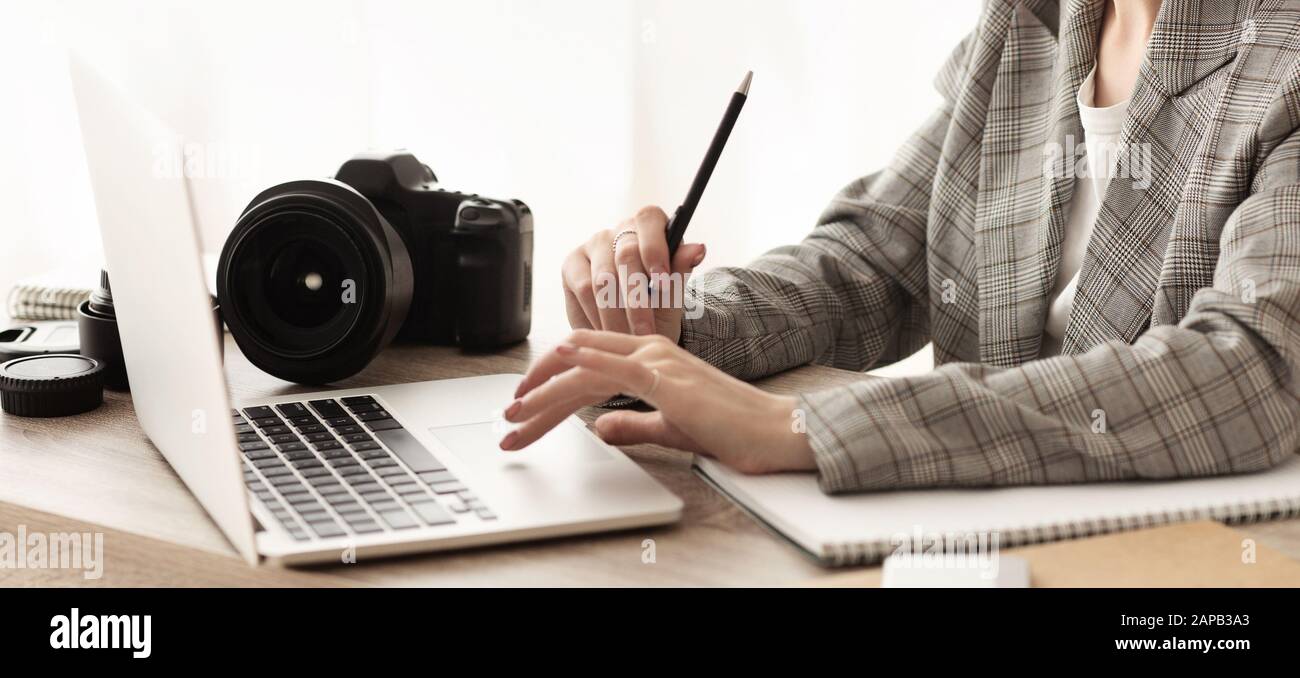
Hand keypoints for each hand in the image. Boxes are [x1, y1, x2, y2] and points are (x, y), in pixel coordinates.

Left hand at [501, 330, 816, 474]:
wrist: (772, 430)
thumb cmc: (732, 429)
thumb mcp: (670, 427)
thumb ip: (633, 424)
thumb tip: (599, 426)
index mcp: (652, 359)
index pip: (589, 360)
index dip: (551, 380)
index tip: (526, 402)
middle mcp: (650, 351)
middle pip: (577, 359)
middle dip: (536, 386)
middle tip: (509, 412)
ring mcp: (658, 361)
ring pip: (584, 366)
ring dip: (544, 390)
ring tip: (516, 412)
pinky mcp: (666, 380)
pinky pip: (615, 367)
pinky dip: (582, 365)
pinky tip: (556, 371)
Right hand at [561, 206, 707, 341]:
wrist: (634, 328)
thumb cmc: (658, 307)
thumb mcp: (672, 295)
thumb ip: (680, 271)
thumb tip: (699, 248)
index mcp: (649, 226)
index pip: (649, 220)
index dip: (655, 249)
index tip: (662, 282)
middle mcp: (619, 231)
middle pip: (625, 254)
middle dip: (637, 297)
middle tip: (646, 330)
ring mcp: (592, 246)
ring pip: (602, 278)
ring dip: (616, 314)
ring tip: (628, 338)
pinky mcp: (571, 265)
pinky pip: (583, 291)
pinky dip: (597, 316)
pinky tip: (608, 333)